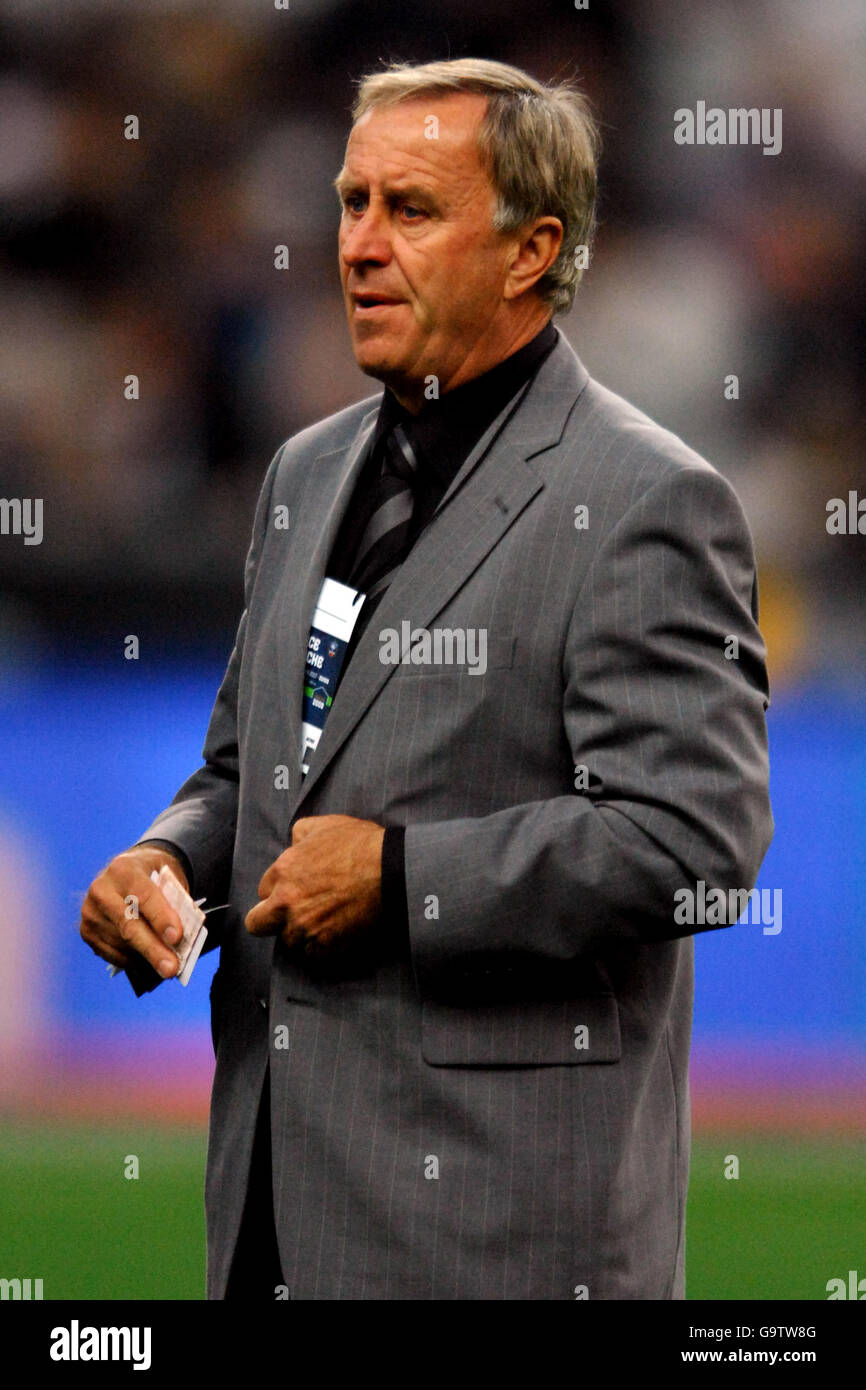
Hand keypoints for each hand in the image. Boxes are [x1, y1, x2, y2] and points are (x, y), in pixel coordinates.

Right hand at [80, 846, 189, 978]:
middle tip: (171, 969)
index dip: (160, 917)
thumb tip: (178, 940)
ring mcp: (90, 912)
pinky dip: (132, 959)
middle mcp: (101, 889)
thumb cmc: (154, 876)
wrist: (127, 871)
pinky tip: (145, 958)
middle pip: (128, 925)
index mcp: (124, 870)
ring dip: (145, 957)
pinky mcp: (86, 931)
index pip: (144, 895)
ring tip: (166, 963)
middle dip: (152, 949)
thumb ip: (175, 902)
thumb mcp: (170, 877)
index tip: (176, 938)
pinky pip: (111, 953)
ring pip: (121, 943)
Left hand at [245, 814, 384, 954]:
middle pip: (256, 924)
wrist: (391, 870)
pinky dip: (321, 947)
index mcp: (283, 871)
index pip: (262, 891)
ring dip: (300, 934)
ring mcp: (304, 926)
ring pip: (288, 941)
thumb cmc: (360, 844)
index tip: (294, 892)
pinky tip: (336, 931)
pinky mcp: (324, 944)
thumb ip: (300, 834)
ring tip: (323, 921)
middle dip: (269, 920)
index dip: (278, 891)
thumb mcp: (324, 825)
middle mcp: (286, 902)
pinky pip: (312, 954)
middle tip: (291, 915)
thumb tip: (294, 844)